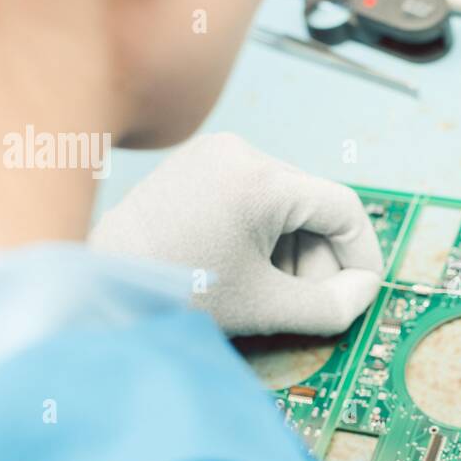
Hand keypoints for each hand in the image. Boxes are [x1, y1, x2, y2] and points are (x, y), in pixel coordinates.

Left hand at [90, 133, 382, 336]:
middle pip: (314, 206)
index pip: (344, 209)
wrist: (96, 285)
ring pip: (287, 203)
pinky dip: (264, 234)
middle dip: (320, 259)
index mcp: (260, 180)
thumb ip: (331, 306)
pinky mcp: (198, 164)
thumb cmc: (174, 294)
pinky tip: (247, 269)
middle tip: (310, 303)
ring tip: (270, 291)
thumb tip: (364, 292)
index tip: (362, 291)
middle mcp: (240, 152)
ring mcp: (216, 154)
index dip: (362, 255)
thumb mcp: (266, 308)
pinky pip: (255, 196)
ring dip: (293, 250)